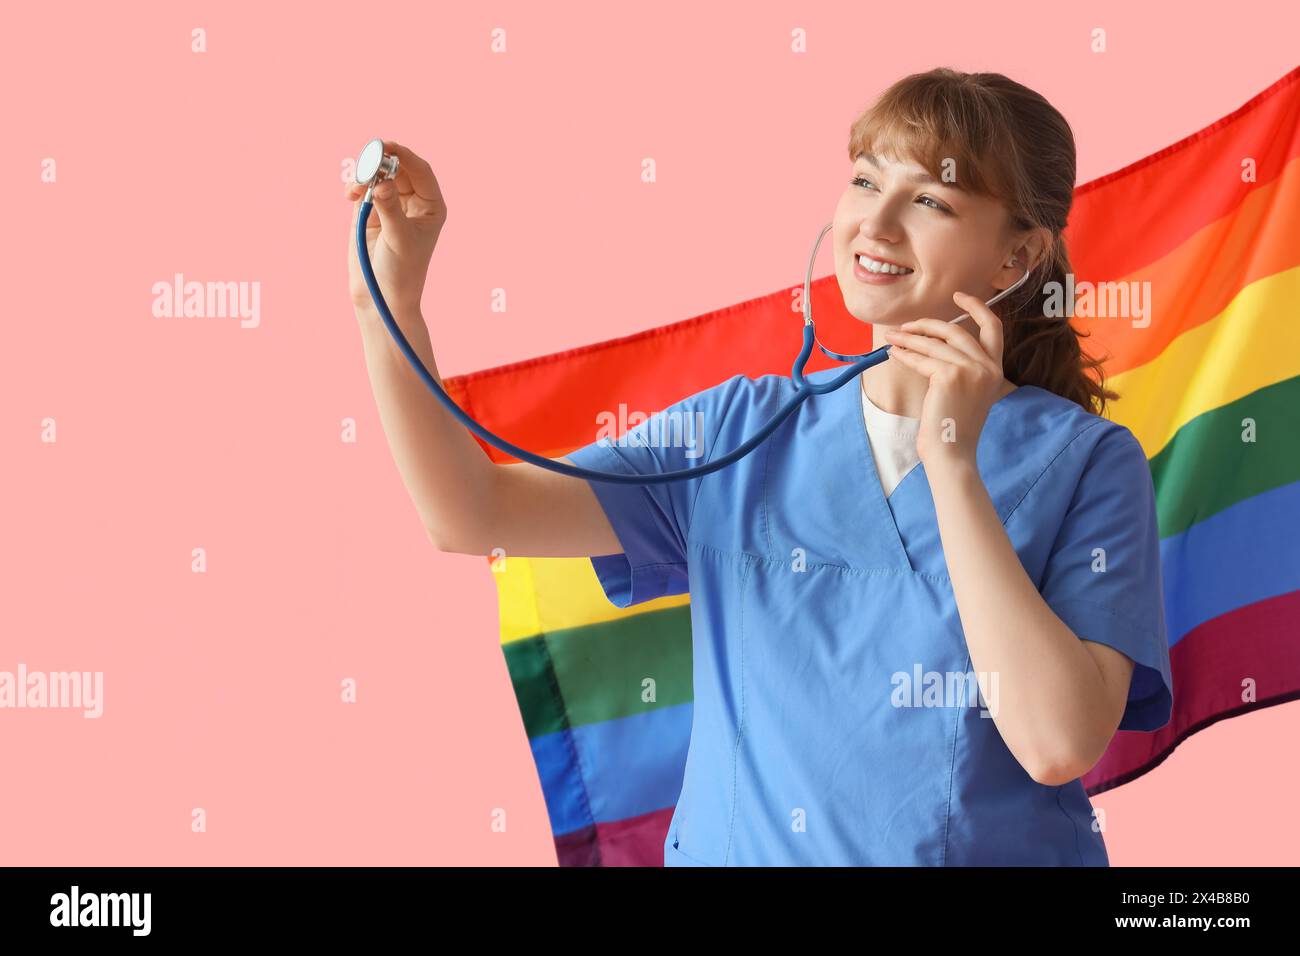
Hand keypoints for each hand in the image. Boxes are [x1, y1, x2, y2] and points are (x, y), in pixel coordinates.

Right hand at [345, 141, 447, 322]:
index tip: (386, 146)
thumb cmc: (401, 272)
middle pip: (398, 169)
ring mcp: (390, 205)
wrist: (381, 296)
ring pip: (378, 175)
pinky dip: (355, 186)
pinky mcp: (370, 212)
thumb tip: (381, 183)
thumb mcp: (398, 239)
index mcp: (431, 206)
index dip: (404, 156)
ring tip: (356, 187)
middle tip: (366, 162)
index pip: (420, 171)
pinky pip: (363, 189)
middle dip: (381, 162)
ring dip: (365, 174)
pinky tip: (350, 194)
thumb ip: (390, 208)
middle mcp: (413, 202)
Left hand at [880, 291, 1006, 472]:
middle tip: (906, 325)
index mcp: (996, 370)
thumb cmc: (952, 428)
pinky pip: (922, 358)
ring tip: (892, 337)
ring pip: (935, 343)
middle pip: (956, 330)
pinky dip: (905, 354)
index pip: (993, 327)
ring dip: (909, 338)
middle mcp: (988, 367)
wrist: (952, 453)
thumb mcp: (966, 393)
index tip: (958, 296)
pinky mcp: (950, 375)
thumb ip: (959, 367)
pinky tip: (894, 353)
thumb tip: (929, 342)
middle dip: (927, 324)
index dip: (976, 307)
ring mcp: (971, 370)